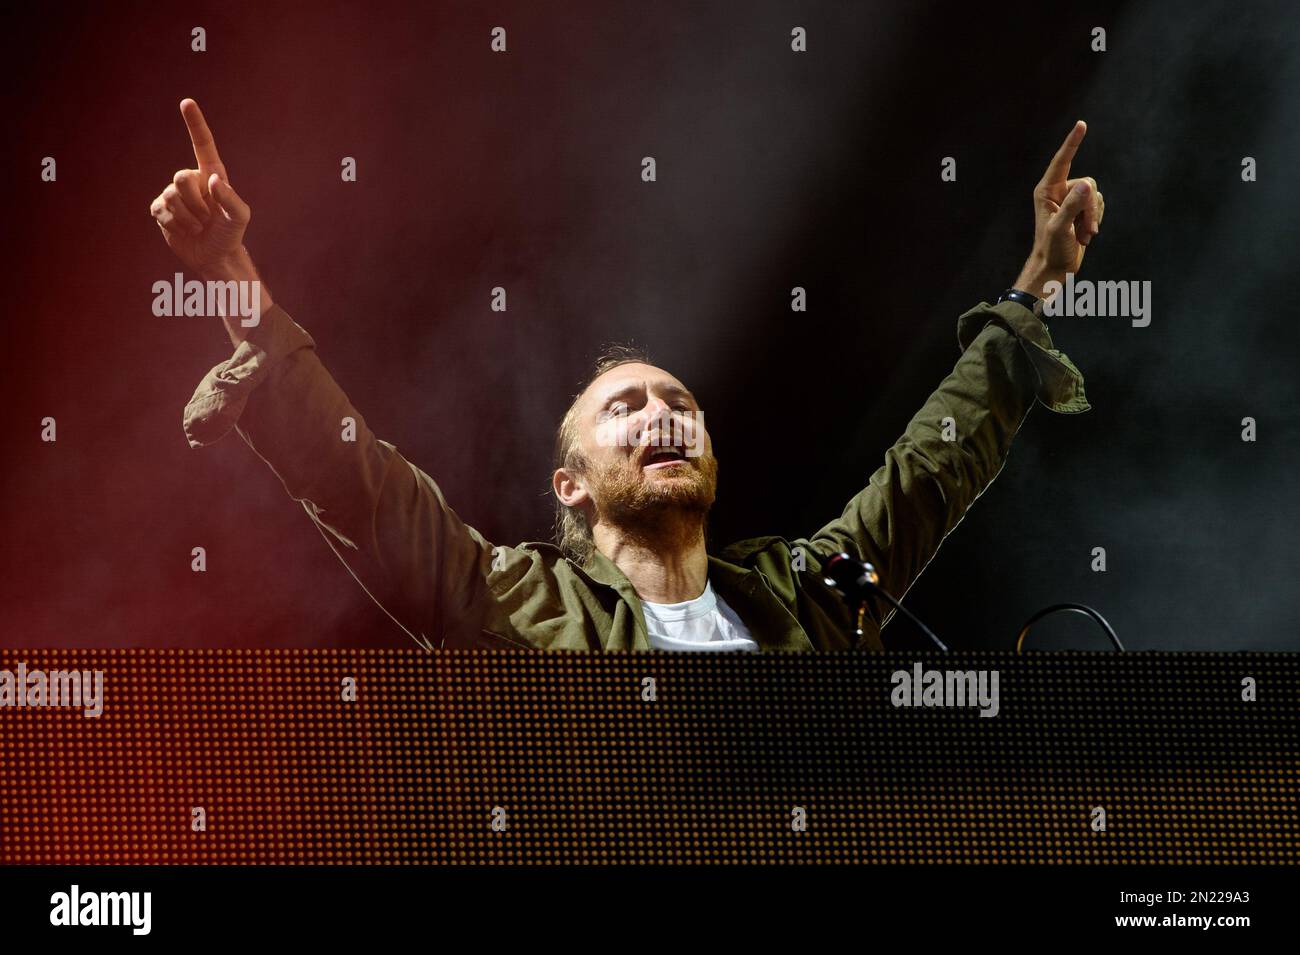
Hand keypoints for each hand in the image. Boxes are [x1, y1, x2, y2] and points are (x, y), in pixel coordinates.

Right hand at [149, 99, 251, 277]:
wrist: (215, 256)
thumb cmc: (230, 233)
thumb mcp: (240, 217)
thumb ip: (231, 198)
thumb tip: (212, 181)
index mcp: (212, 175)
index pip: (203, 145)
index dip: (195, 124)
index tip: (187, 102)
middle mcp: (192, 180)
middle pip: (181, 177)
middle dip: (195, 202)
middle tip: (207, 218)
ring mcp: (174, 194)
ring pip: (170, 197)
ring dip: (188, 218)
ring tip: (199, 227)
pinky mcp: (161, 209)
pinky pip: (160, 211)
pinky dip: (175, 224)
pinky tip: (185, 230)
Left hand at [1014, 120, 1104, 298]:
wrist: (1055, 268)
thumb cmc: (1051, 249)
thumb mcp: (1060, 228)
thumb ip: (1073, 206)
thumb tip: (1087, 185)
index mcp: (1046, 192)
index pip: (1062, 161)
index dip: (1072, 143)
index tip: (1081, 125)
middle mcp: (1058, 192)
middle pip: (1088, 184)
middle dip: (1090, 208)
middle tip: (1085, 231)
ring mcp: (1071, 201)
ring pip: (1096, 196)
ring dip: (1093, 218)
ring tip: (1082, 236)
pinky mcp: (1081, 210)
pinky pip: (1098, 206)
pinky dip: (1095, 221)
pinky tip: (1085, 236)